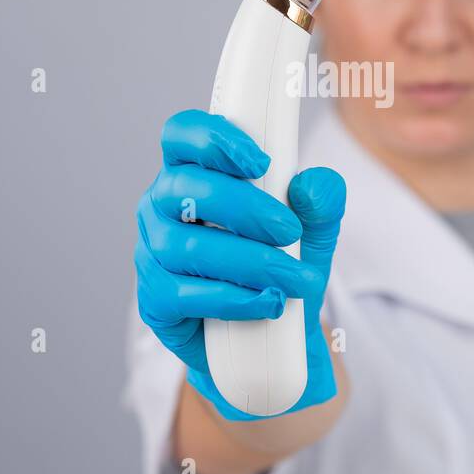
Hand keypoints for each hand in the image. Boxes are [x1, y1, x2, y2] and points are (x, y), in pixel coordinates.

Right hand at [134, 108, 345, 420]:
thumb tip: (312, 186)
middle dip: (246, 207)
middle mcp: (162, 205)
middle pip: (187, 187)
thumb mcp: (315, 231)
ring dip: (250, 262)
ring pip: (188, 246)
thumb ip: (322, 201)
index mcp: (193, 170)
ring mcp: (151, 252)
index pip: (181, 134)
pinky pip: (184, 295)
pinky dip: (233, 299)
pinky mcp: (153, 300)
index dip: (212, 138)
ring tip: (295, 279)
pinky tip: (269, 303)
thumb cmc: (283, 264)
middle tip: (290, 230)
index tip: (261, 161)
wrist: (271, 339)